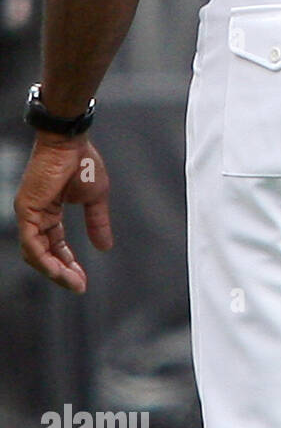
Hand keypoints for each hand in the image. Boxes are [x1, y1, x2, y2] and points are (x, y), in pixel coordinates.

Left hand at [14, 136, 111, 292]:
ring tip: (72, 281)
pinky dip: (43, 258)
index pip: (55, 246)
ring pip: (35, 254)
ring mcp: (29, 214)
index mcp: (49, 213)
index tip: (82, 280)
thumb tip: (105, 247)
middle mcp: (36, 216)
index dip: (69, 264)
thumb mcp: (95, 197)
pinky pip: (31, 243)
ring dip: (53, 270)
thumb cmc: (82, 161)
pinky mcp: (26, 210)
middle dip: (61, 273)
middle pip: (44, 255)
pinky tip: (57, 269)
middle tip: (78, 286)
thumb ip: (97, 222)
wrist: (71, 141)